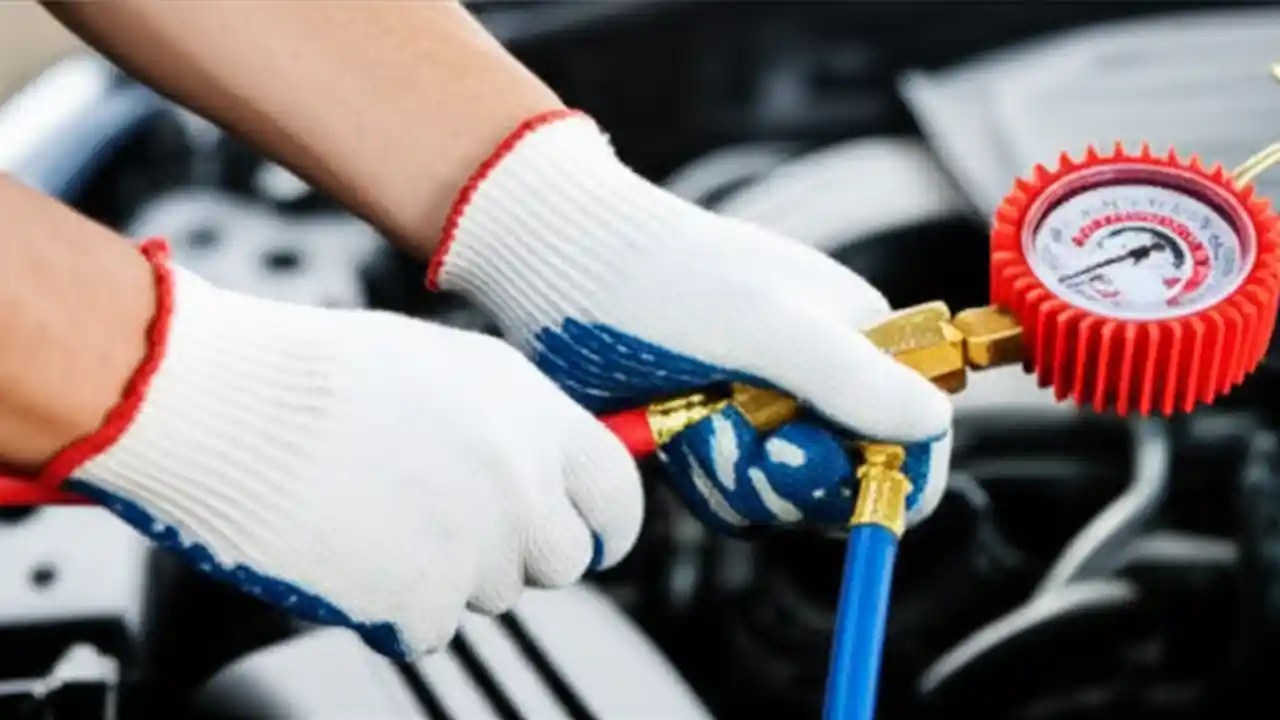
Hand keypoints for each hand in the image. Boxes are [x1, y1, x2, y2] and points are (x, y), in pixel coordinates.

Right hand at [51, 242, 641, 658]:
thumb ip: (516, 429)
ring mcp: (476, 545)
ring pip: (491, 595)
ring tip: (375, 515)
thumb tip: (551, 481)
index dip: (605, 526)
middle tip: (450, 529)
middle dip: (516, 555)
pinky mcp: (419, 601)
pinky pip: (429, 629)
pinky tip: (347, 551)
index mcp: (534, 415)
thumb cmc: (319, 377)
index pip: (618, 496)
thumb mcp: (448, 373)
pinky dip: (391, 608)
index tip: (590, 542)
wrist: (223, 404)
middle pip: (561, 561)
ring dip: (445, 574)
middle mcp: (521, 481)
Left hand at [429, 110, 952, 530]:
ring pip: (785, 491)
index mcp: (855, 335)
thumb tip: (936, 424)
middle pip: (847, 477)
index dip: (885, 472)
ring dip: (737, 476)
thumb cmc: (663, 278)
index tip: (829, 483)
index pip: (914, 431)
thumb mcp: (762, 324)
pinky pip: (735, 489)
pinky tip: (676, 438)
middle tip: (734, 435)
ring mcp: (763, 403)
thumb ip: (849, 376)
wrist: (562, 267)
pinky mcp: (714, 428)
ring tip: (694, 423)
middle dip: (789, 476)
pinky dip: (707, 478)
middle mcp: (819, 373)